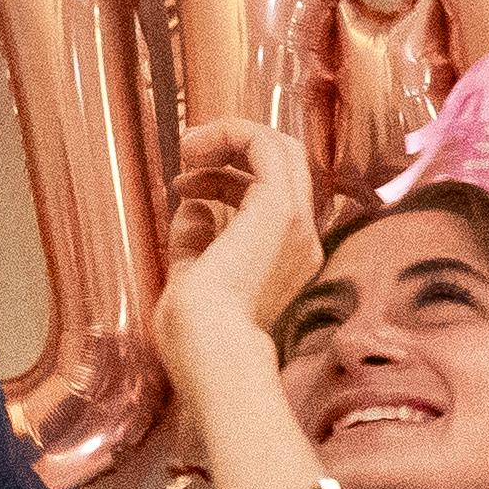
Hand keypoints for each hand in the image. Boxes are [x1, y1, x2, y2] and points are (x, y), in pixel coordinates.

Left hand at [157, 116, 321, 374]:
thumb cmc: (196, 337)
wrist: (212, 354)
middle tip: (189, 153)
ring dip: (229, 138)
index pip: (273, 195)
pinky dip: (230, 134)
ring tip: (186, 151)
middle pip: (285, 164)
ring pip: (280, 148)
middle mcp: (303, 239)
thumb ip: (195, 243)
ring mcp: (298, 224)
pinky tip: (192, 152)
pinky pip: (265, 146)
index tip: (185, 186)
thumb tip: (193, 208)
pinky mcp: (280, 209)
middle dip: (235, 147)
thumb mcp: (191, 280)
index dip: (228, 178)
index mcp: (289, 260)